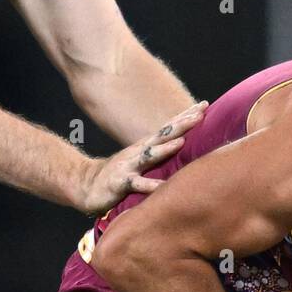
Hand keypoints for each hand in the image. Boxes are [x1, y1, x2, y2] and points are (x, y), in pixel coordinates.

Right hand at [78, 101, 207, 213]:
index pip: (169, 127)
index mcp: (146, 146)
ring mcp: (129, 166)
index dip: (186, 116)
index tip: (205, 104)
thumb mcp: (141, 161)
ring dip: (165, 148)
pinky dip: (150, 185)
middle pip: (163, 134)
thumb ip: (160, 155)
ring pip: (149, 155)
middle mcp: (139, 152)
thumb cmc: (120, 174)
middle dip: (182, 124)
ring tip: (182, 141)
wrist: (86, 184)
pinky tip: (163, 187)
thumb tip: (183, 147)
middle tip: (200, 113)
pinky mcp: (120, 183)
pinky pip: (137, 184)